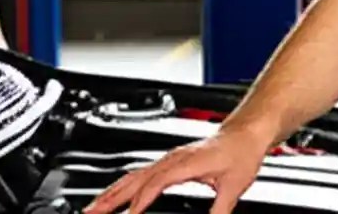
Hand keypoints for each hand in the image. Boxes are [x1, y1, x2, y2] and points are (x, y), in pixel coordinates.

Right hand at [84, 125, 270, 213]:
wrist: (248, 131)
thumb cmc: (242, 152)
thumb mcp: (234, 187)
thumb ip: (220, 211)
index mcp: (186, 162)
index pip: (154, 184)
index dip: (139, 203)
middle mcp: (173, 159)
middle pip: (134, 179)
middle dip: (109, 198)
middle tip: (89, 213)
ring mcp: (169, 158)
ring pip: (133, 175)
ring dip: (111, 192)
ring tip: (92, 208)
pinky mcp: (171, 160)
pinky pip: (140, 173)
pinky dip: (123, 185)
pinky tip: (115, 195)